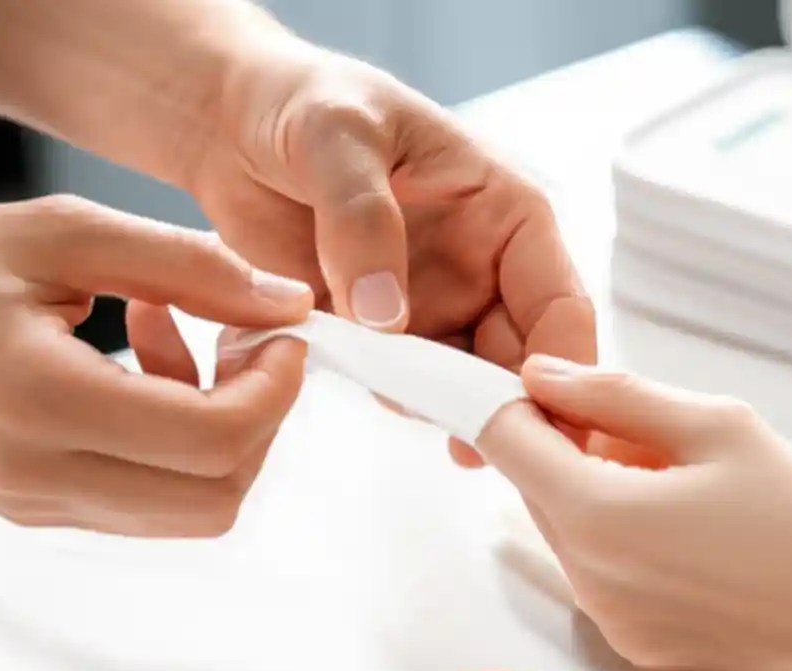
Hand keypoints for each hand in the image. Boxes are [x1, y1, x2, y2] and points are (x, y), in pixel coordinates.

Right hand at [0, 196, 312, 535]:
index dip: (276, 389)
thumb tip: (285, 303)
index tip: (281, 334)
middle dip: (261, 417)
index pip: (213, 439)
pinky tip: (149, 370)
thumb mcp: (63, 232)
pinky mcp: (41, 508)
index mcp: (37, 397)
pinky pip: (152, 502)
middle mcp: (35, 474)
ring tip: (181, 341)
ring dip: (222, 432)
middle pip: (217, 496)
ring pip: (193, 511)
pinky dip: (180, 445)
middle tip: (247, 342)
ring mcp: (37, 504)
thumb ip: (187, 265)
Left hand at [185, 41, 595, 464]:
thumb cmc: (303, 100)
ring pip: (464, 381)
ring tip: (409, 414)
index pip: (560, 302)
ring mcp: (432, 304)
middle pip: (520, 359)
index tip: (534, 413)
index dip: (562, 364)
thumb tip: (386, 318)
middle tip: (473, 448)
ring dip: (444, 411)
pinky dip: (393, 399)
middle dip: (503, 407)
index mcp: (505, 211)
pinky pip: (402, 383)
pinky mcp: (379, 330)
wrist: (230, 124)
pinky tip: (370, 394)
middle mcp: (482, 267)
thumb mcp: (338, 135)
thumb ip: (363, 219)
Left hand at [476, 357, 791, 670]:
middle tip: (652, 432)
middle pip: (535, 488)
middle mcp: (589, 581)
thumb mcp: (718, 426)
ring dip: (601, 495)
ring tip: (690, 486)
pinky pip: (601, 577)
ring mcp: (610, 624)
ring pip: (569, 531)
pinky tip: (696, 535)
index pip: (504, 441)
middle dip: (573, 447)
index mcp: (599, 517)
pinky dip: (625, 543)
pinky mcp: (637, 649)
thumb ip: (616, 394)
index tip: (535, 382)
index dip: (512, 399)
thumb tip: (545, 375)